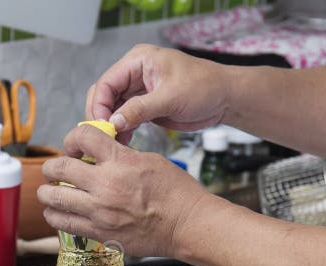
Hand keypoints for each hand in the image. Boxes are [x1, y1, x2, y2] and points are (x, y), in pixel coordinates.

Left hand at [38, 124, 210, 257]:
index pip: (82, 136)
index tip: (74, 145)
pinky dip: (55, 216)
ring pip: (54, 198)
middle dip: (51, 166)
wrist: (187, 225)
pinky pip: (64, 223)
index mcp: (120, 161)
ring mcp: (100, 211)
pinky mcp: (100, 232)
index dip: (72, 137)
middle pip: (59, 167)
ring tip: (48, 192)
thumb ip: (120, 156)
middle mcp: (105, 185)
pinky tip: (56, 213)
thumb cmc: (177, 193)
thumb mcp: (150, 160)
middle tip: (52, 169)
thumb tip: (100, 156)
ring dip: (47, 193)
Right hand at [85, 44, 228, 143]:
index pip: (106, 82)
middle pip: (104, 95)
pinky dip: (121, 131)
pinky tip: (122, 144)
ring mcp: (138, 91)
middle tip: (103, 138)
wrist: (225, 99)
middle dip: (101, 116)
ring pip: (112, 109)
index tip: (102, 126)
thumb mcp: (171, 98)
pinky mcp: (144, 107)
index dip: (100, 105)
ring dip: (110, 127)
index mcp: (138, 61)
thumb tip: (113, 122)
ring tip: (113, 145)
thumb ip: (140, 109)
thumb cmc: (204, 87)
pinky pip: (124, 119)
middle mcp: (134, 74)